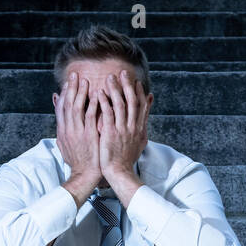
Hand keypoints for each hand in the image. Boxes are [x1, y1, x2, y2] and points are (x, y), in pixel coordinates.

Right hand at [53, 70, 102, 207]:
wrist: (83, 175)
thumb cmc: (78, 161)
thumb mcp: (65, 145)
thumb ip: (62, 131)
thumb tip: (59, 121)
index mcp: (63, 131)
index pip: (61, 108)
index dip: (65, 94)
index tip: (69, 83)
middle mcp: (68, 130)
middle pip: (68, 104)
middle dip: (71, 88)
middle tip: (76, 75)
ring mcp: (78, 133)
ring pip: (77, 107)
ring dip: (81, 93)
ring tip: (85, 80)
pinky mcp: (89, 136)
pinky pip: (90, 117)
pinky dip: (92, 105)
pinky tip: (97, 95)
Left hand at [97, 69, 149, 206]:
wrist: (120, 172)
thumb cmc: (126, 160)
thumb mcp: (140, 144)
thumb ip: (142, 131)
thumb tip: (145, 123)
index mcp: (139, 129)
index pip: (142, 106)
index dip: (140, 93)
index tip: (137, 82)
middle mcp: (132, 126)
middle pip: (132, 101)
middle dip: (128, 85)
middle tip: (124, 72)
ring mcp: (122, 129)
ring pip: (120, 104)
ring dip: (115, 89)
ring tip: (110, 77)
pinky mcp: (110, 132)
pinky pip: (108, 113)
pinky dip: (104, 102)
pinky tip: (100, 93)